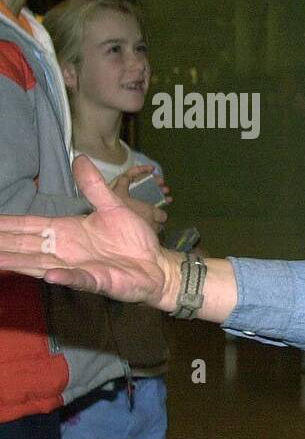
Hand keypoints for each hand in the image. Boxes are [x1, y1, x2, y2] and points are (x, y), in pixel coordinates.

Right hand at [0, 155, 176, 305]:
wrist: (156, 264)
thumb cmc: (132, 239)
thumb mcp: (112, 206)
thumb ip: (94, 186)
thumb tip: (80, 158)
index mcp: (65, 231)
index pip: (28, 225)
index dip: (6, 224)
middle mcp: (64, 250)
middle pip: (25, 245)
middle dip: (2, 243)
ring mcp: (77, 267)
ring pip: (40, 264)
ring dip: (18, 262)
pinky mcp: (96, 280)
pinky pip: (78, 278)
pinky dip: (64, 277)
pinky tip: (49, 275)